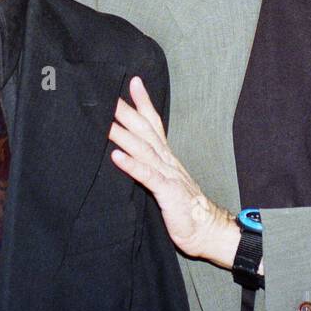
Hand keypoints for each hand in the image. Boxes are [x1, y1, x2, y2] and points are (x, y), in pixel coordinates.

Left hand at [109, 76, 237, 265]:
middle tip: (106, 92)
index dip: (144, 102)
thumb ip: (151, 166)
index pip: (154, 124)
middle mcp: (167, 160)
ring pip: (143, 148)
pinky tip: (116, 156)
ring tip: (103, 120)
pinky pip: (147, 176)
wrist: (207, 229)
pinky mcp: (167, 192)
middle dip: (126, 110)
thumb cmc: (183, 208)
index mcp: (167, 157)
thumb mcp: (165, 182)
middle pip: (144, 129)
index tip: (133, 81)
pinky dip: (131, 165)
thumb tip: (130, 153)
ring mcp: (168, 174)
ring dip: (122, 133)